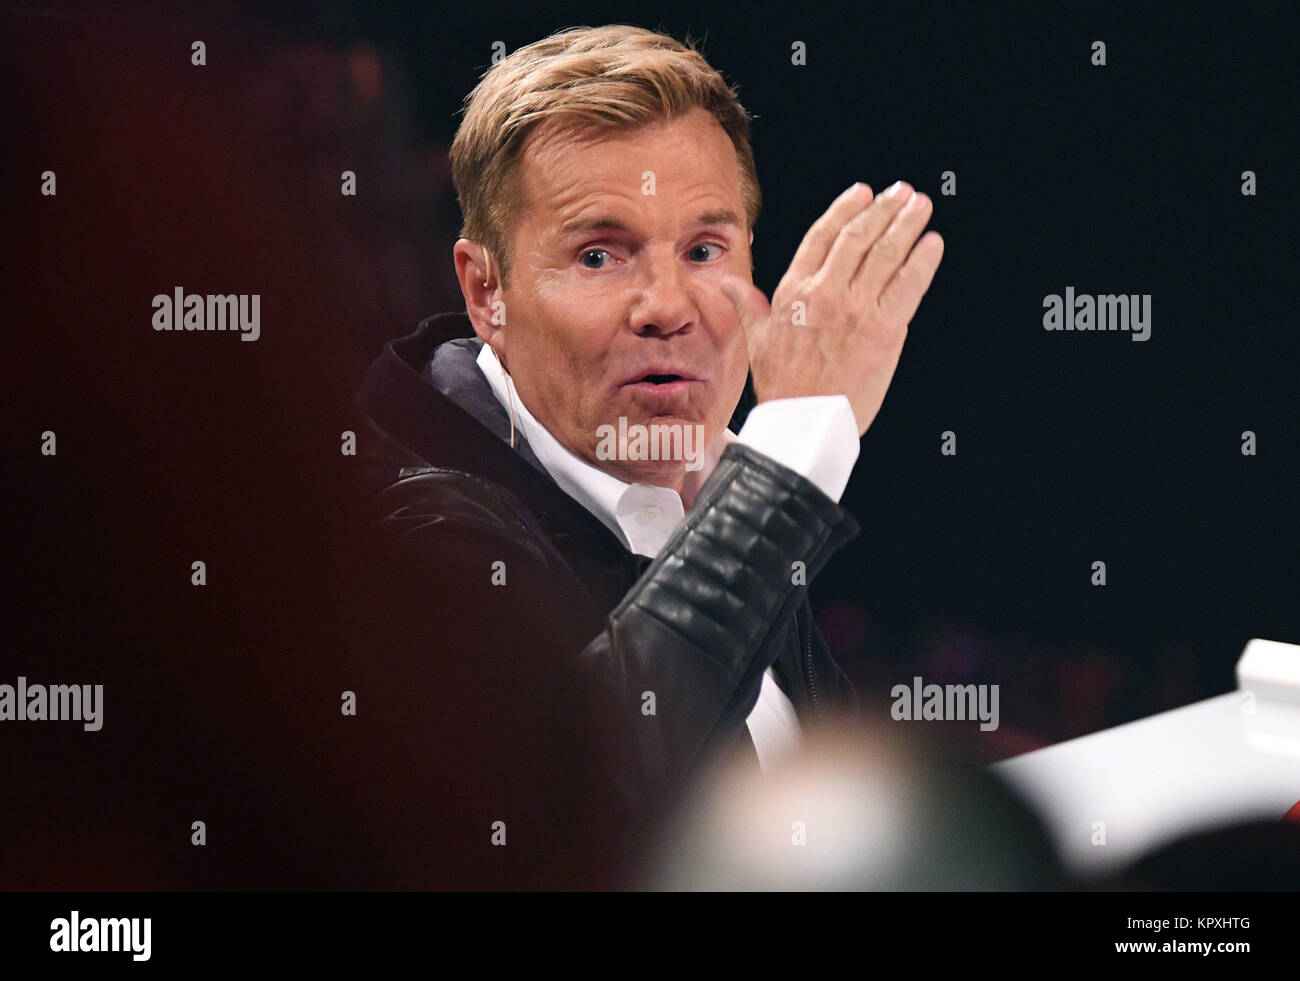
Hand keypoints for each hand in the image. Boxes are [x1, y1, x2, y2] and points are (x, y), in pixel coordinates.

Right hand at [721, 181, 943, 435]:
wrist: (806, 421)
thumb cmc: (783, 386)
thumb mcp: (757, 340)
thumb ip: (748, 304)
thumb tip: (728, 284)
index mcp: (795, 290)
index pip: (823, 235)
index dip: (846, 208)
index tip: (863, 193)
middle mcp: (826, 292)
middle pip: (859, 236)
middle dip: (884, 209)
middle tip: (902, 193)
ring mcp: (857, 308)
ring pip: (887, 253)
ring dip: (907, 224)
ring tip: (921, 206)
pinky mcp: (885, 328)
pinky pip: (909, 285)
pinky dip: (924, 261)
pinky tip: (933, 244)